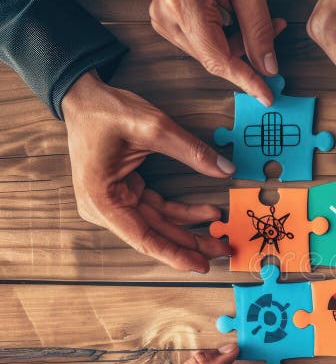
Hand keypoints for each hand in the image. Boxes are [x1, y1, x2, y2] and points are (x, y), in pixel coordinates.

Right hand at [62, 71, 232, 271]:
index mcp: (102, 199)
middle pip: (154, 235)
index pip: (143, 237)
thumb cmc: (106, 111)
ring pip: (160, 225)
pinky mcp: (126, 195)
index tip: (199, 265)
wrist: (83, 98)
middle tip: (223, 250)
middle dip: (191, 244)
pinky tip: (209, 213)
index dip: (174, 254)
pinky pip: (158, 210)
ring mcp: (116, 202)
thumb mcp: (152, 126)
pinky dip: (183, 213)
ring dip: (191, 231)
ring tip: (221, 236)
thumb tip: (225, 170)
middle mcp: (105, 207)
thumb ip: (191, 150)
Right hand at [150, 0, 286, 105]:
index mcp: (182, 3)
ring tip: (258, 19)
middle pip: (215, 58)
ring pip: (210, 53)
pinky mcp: (168, 18)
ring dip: (239, 44)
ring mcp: (163, 16)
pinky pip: (202, 42)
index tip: (265, 96)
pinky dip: (226, 37)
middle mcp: (166, 13)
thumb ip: (258, 28)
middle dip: (248, 53)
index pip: (218, 59)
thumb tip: (267, 67)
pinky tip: (239, 21)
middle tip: (274, 31)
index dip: (245, 80)